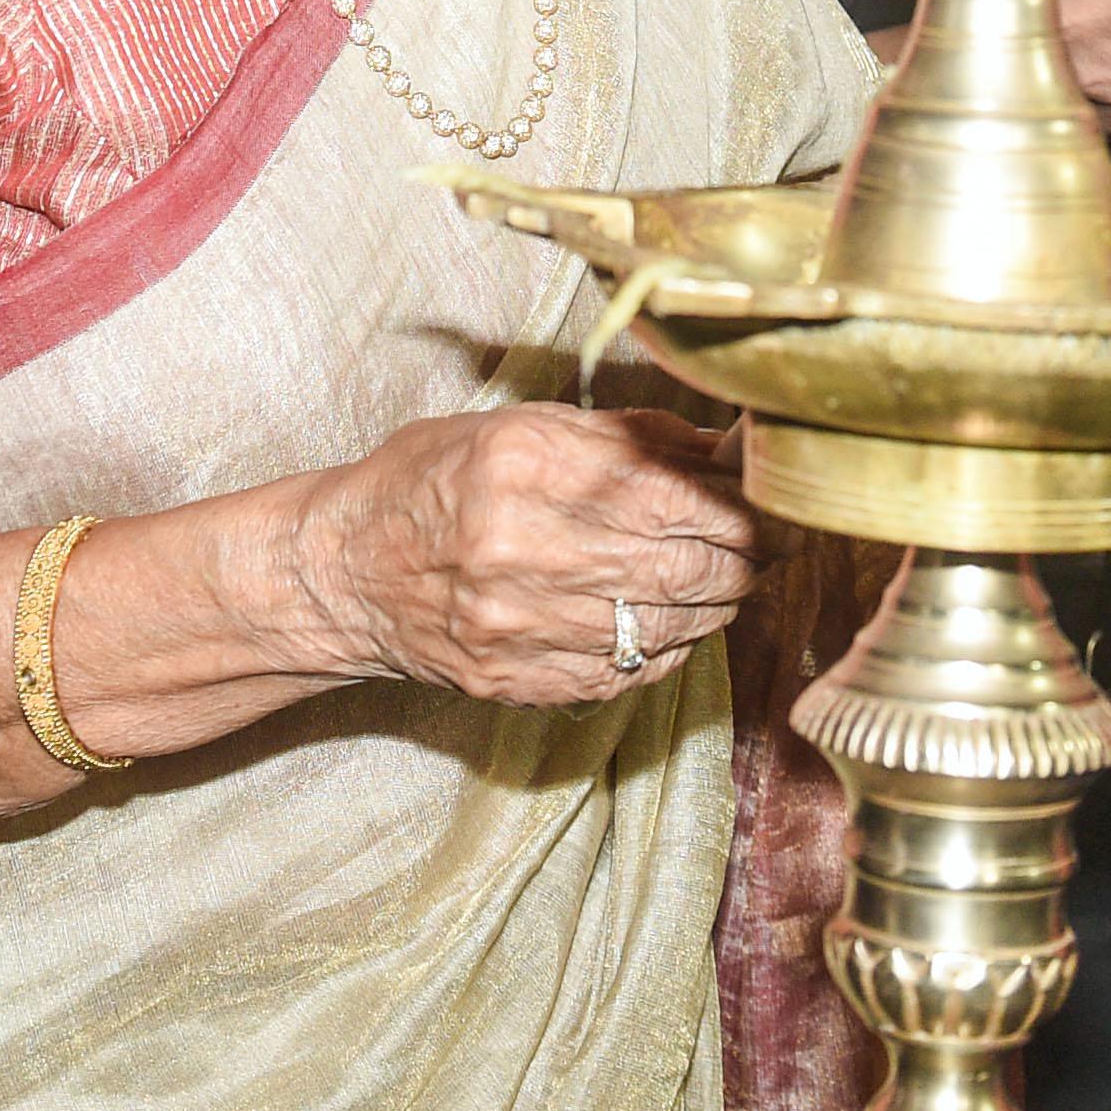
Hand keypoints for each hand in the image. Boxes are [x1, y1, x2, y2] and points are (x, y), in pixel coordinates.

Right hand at [290, 404, 757, 709]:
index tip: (765, 495)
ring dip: (717, 601)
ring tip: (723, 575)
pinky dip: (670, 644)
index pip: (678, 495)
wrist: (345, 574)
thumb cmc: (433, 482)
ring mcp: (522, 626)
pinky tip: (667, 617)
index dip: (741, 502)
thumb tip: (727, 446)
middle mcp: (525, 547)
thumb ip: (627, 437)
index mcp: (526, 465)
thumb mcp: (519, 428)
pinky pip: (635, 670)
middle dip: (745, 555)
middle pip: (689, 566)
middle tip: (763, 540)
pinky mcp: (522, 682)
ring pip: (673, 624)